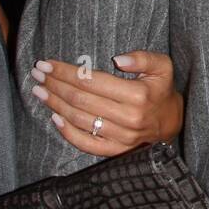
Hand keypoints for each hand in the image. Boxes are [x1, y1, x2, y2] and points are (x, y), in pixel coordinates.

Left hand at [30, 50, 182, 156]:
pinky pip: (86, 144)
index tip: (47, 63)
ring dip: (55, 104)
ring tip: (40, 91)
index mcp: (138, 96)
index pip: (91, 81)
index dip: (65, 72)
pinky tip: (54, 118)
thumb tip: (118, 59)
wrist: (170, 121)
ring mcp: (121, 138)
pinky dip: (67, 132)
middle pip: (80, 99)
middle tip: (37, 73)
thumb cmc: (160, 89)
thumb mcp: (162, 66)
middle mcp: (128, 118)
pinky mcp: (115, 150)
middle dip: (55, 84)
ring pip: (79, 120)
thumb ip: (143, 58)